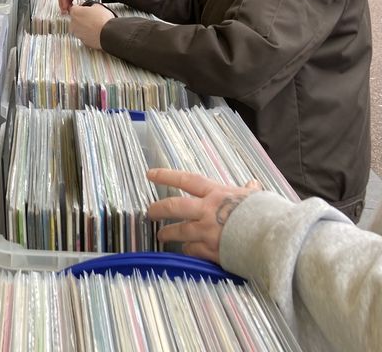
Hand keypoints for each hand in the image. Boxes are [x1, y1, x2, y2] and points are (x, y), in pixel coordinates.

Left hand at [68, 3, 113, 48]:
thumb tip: (92, 7)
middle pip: (75, 19)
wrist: (109, 34)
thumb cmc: (103, 20)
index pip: (74, 8)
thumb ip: (91, 6)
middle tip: (92, 17)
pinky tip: (96, 32)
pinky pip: (85, 37)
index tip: (86, 9)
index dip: (81, 8)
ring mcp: (77, 34)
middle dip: (82, 18)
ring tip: (95, 25)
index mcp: (75, 13)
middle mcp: (73, 24)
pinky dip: (89, 35)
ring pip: (79, 29)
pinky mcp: (83, 42)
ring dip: (85, 27)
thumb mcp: (98, 6)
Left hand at [146, 168, 262, 263]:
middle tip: (149, 211)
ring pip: (178, 231)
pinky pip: (192, 250)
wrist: (276, 240)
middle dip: (158, 208)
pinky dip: (189, 250)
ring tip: (161, 235)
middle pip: (173, 206)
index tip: (150, 174)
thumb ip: (249, 192)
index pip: (186, 180)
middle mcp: (207, 211)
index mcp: (217, 194)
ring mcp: (207, 231)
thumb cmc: (268, 215)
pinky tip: (187, 250)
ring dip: (167, 234)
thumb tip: (252, 184)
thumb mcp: (257, 198)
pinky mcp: (211, 251)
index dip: (166, 176)